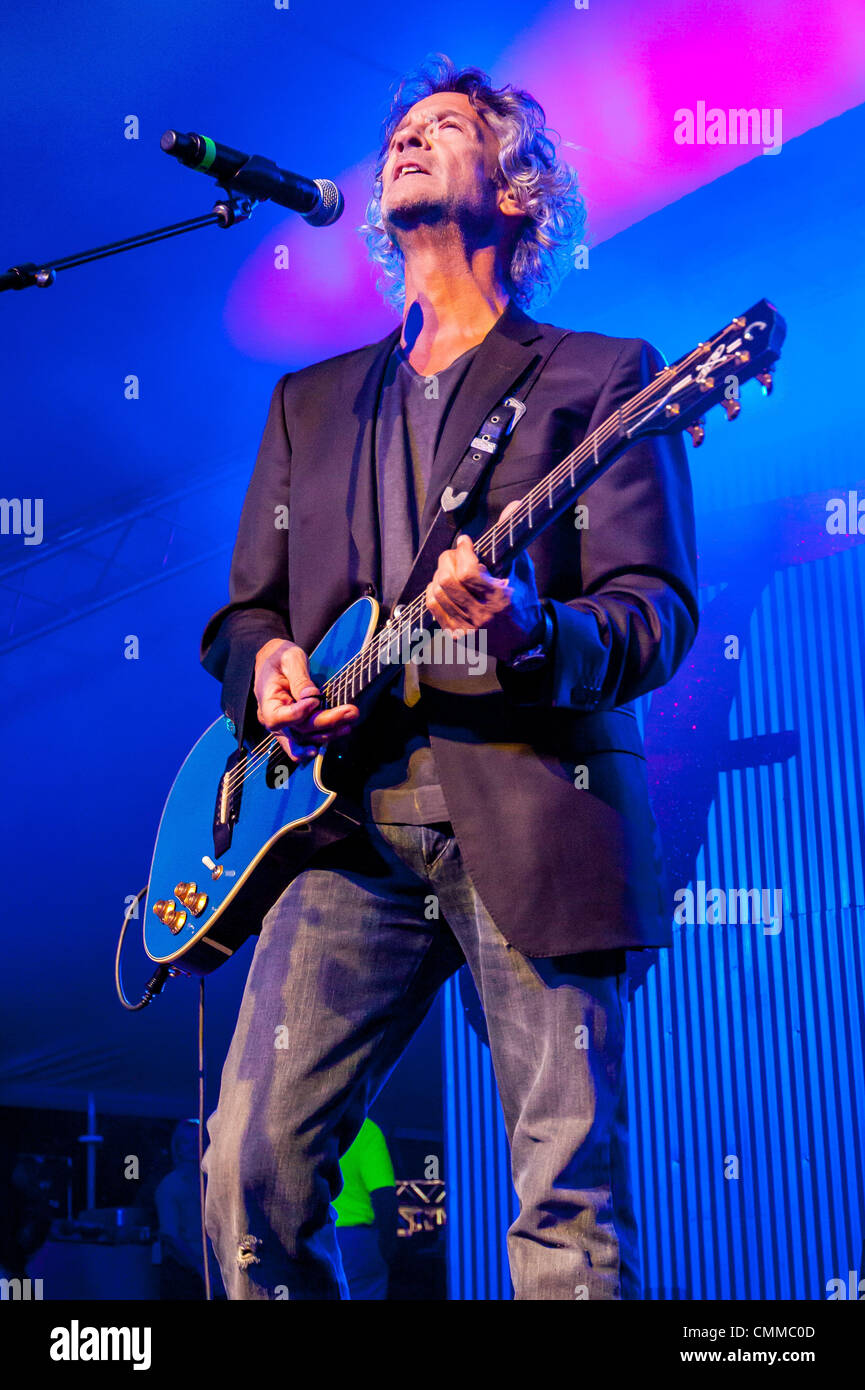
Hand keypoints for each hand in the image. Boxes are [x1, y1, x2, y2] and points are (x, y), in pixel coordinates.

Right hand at [253, 638, 358, 762]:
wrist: (276, 660)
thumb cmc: (281, 657)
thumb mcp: (290, 659)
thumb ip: (300, 678)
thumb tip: (312, 696)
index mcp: (266, 701)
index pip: (278, 717)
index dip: (297, 713)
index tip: (315, 700)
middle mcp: (274, 719)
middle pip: (299, 729)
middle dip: (326, 722)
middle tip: (350, 712)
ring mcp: (285, 726)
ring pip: (306, 737)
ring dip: (329, 732)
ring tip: (349, 723)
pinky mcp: (296, 727)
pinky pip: (308, 739)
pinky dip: (322, 739)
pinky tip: (338, 734)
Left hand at [425, 501, 545, 663]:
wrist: (524, 643)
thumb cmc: (524, 603)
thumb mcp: (524, 572)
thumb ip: (514, 541)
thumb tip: (513, 506)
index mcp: (499, 598)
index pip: (469, 572)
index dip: (462, 552)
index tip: (466, 541)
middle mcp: (481, 614)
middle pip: (448, 581)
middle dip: (447, 560)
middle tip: (454, 553)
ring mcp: (467, 627)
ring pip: (438, 595)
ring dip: (438, 575)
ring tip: (448, 568)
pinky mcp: (458, 635)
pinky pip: (434, 610)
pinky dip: (433, 593)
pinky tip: (442, 586)